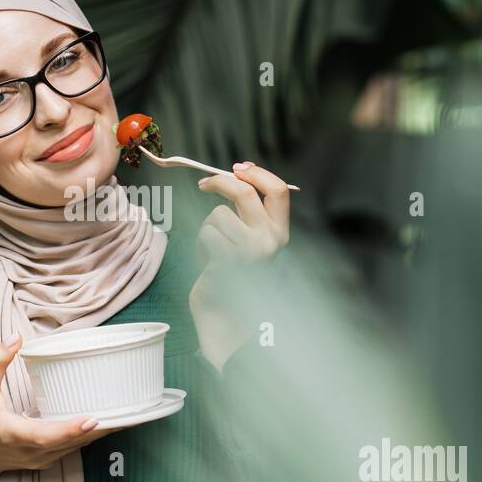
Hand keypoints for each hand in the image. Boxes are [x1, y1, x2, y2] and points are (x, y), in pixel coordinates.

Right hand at [0, 333, 125, 481]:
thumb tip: (15, 338)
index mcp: (14, 434)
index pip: (48, 435)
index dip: (71, 428)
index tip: (93, 418)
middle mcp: (32, 451)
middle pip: (73, 442)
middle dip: (102, 428)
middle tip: (130, 409)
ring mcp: (40, 459)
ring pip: (77, 447)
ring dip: (100, 432)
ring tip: (127, 412)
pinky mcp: (45, 459)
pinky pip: (73, 448)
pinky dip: (89, 436)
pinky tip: (105, 420)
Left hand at [190, 161, 291, 371]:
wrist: (225, 313)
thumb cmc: (233, 273)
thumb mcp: (251, 239)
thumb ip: (249, 213)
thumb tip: (235, 176)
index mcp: (280, 233)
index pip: (278, 190)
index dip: (256, 173)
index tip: (237, 168)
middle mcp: (270, 241)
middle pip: (244, 192)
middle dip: (220, 182)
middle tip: (205, 185)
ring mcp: (250, 252)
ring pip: (217, 216)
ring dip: (208, 228)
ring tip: (214, 249)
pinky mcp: (228, 262)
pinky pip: (207, 234)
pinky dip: (201, 244)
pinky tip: (209, 261)